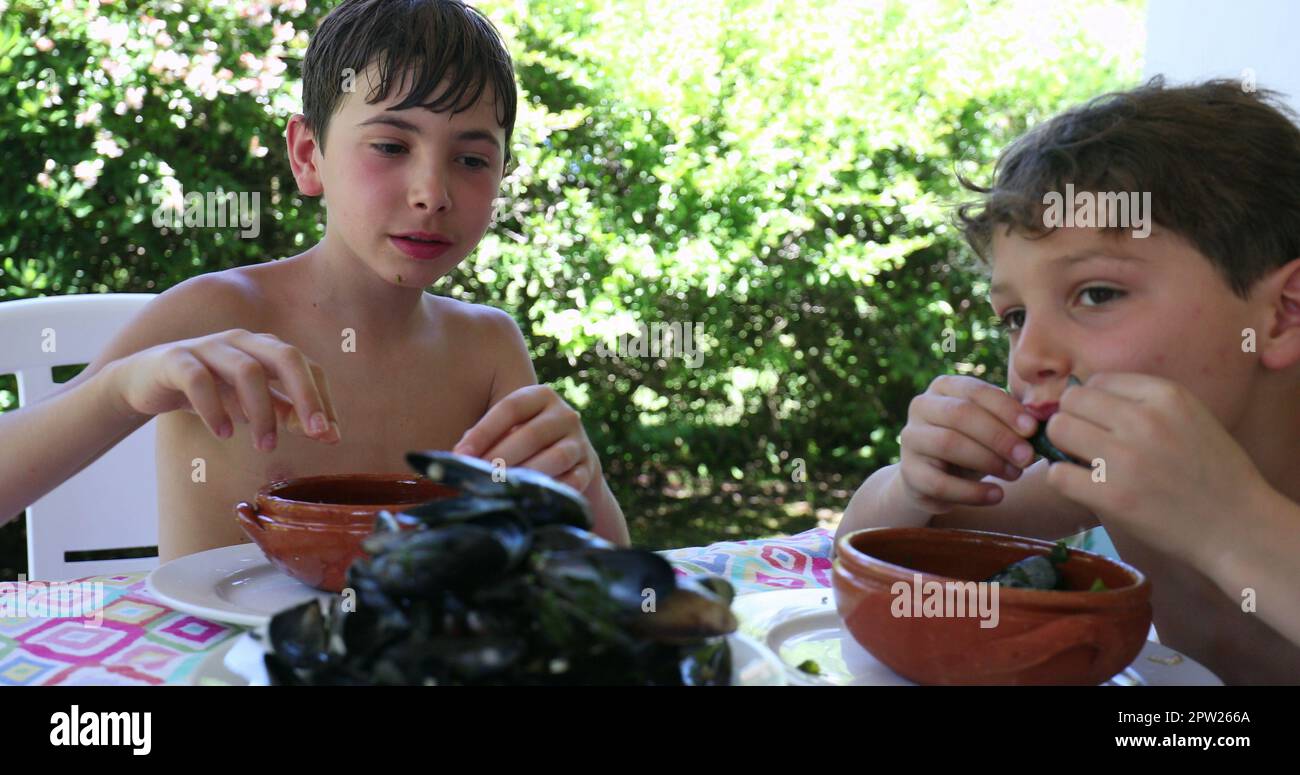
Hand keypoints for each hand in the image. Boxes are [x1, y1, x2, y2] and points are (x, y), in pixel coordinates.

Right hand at [107, 328, 340, 450]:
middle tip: (315, 435)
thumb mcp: (251, 402)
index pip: (308, 367)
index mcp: (265, 348)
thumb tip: (325, 432)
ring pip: (247, 371)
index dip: (323, 399)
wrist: (145, 381)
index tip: (330, 436)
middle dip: (305, 396)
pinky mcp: (176, 359)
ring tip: (264, 446)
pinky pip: (199, 381)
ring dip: (261, 413)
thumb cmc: (209, 390)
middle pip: (286, 357)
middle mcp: (243, 341)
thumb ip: (285, 412)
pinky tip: (223, 433)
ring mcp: (209, 347)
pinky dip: (215, 409)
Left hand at [452, 384, 597, 492]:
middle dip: (502, 457)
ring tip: (502, 488)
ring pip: (556, 457)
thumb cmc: (528, 446)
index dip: (483, 432)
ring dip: (528, 474)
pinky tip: (532, 501)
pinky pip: (574, 480)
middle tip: (478, 476)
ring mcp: (580, 441)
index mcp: (540, 396)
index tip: (460, 454)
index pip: (510, 408)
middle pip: (531, 434)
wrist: (573, 464)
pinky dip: (554, 490)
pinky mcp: (590, 468)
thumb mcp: (510, 432)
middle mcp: (564, 414)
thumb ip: (488, 438)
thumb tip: (459, 454)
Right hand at [894, 375, 1039, 513]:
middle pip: (960, 415)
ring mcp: (911, 439)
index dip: (1006, 409)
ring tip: (1015, 475)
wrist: (936, 478)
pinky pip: (940, 483)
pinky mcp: (909, 472)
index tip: (1033, 429)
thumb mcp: (990, 426)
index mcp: (944, 387)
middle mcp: (921, 406)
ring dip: (988, 460)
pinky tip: (997, 495)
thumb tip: (1041, 423)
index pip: (976, 390)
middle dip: (999, 436)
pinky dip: (973, 492)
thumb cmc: (973, 444)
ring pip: (949, 444)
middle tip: (1027, 457)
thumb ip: (1011, 420)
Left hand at [1042, 373, 1265, 565]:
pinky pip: (1057, 474)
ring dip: (1061, 446)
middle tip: (1083, 442)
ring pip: (1058, 429)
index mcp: (1166, 395)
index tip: (1099, 422)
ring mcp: (1126, 458)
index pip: (1097, 380)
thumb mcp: (1190, 417)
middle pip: (1071, 400)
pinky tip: (1081, 485)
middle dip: (1071, 419)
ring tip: (1081, 461)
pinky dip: (1062, 479)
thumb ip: (1145, 402)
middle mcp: (1144, 420)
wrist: (1238, 526)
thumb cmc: (1212, 473)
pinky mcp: (1112, 496)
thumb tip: (1087, 393)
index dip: (1091, 403)